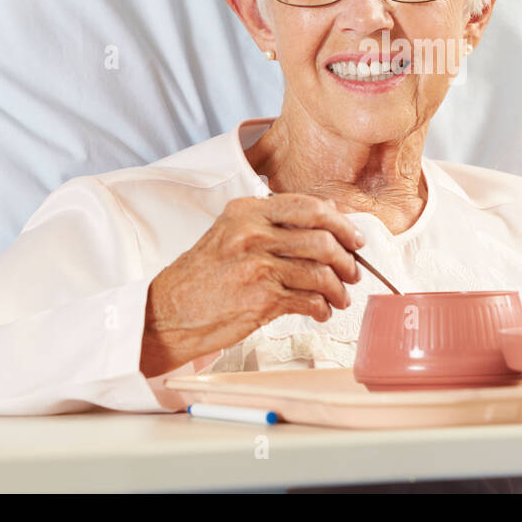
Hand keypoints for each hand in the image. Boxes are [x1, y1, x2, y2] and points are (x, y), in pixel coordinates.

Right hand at [139, 194, 365, 375]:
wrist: (168, 314)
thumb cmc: (201, 278)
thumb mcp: (230, 234)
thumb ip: (272, 223)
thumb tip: (326, 215)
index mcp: (247, 211)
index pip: (309, 207)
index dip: (341, 223)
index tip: (354, 238)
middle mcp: (253, 233)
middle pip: (323, 239)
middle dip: (348, 258)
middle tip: (353, 271)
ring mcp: (258, 266)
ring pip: (321, 272)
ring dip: (339, 289)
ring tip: (340, 297)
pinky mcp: (262, 299)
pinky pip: (310, 300)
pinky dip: (322, 308)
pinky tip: (321, 311)